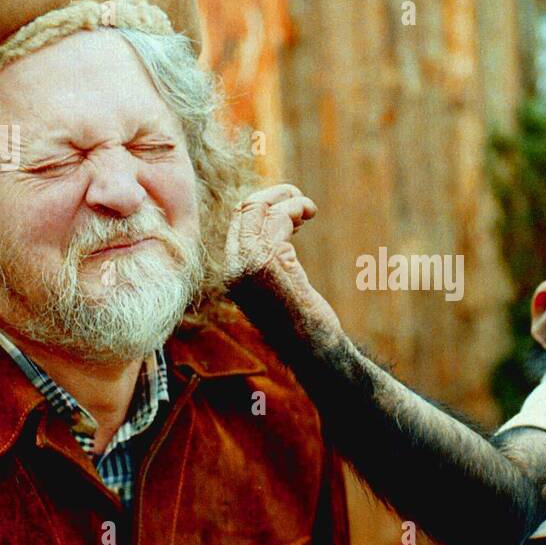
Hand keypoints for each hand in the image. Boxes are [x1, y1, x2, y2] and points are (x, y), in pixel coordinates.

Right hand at [225, 184, 342, 340]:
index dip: (262, 207)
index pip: (238, 223)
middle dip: (273, 196)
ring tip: (307, 207)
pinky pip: (276, 218)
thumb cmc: (301, 323)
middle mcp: (234, 268)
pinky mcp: (267, 263)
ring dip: (287, 200)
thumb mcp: (276, 288)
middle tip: (298, 198)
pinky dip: (294, 208)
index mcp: (233, 272)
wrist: (312, 348)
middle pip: (244, 211)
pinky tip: (308, 214)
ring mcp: (247, 266)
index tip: (288, 206)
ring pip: (259, 210)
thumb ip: (267, 263)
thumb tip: (276, 230)